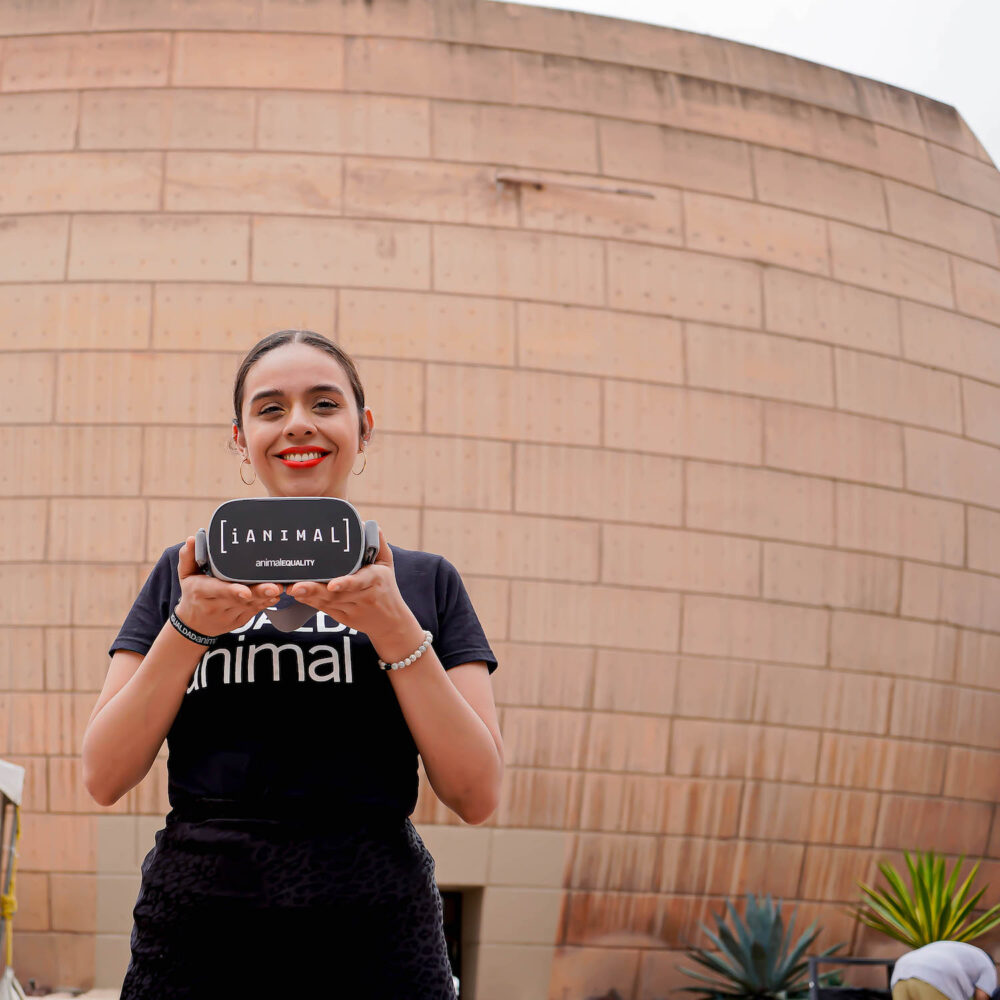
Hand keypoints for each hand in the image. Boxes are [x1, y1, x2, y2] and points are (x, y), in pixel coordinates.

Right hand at [174, 536, 281, 636]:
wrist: (193, 623)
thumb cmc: (192, 592)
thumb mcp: (186, 574)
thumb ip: (189, 556)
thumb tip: (192, 539)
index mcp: (201, 592)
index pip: (218, 591)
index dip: (232, 591)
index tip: (245, 591)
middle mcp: (214, 606)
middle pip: (239, 599)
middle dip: (258, 593)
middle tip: (274, 587)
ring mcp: (227, 616)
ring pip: (249, 606)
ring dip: (265, 597)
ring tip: (279, 587)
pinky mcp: (238, 621)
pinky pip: (253, 611)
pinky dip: (264, 603)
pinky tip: (274, 596)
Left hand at [287, 528, 421, 653]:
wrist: (391, 621)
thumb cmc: (387, 587)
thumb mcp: (387, 563)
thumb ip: (377, 542)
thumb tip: (363, 524)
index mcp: (375, 580)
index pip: (359, 581)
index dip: (345, 583)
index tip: (332, 585)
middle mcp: (364, 596)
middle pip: (336, 594)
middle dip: (314, 591)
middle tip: (295, 587)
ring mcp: (353, 609)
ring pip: (328, 603)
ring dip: (308, 596)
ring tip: (291, 588)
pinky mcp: (344, 618)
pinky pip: (325, 609)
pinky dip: (311, 602)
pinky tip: (298, 595)